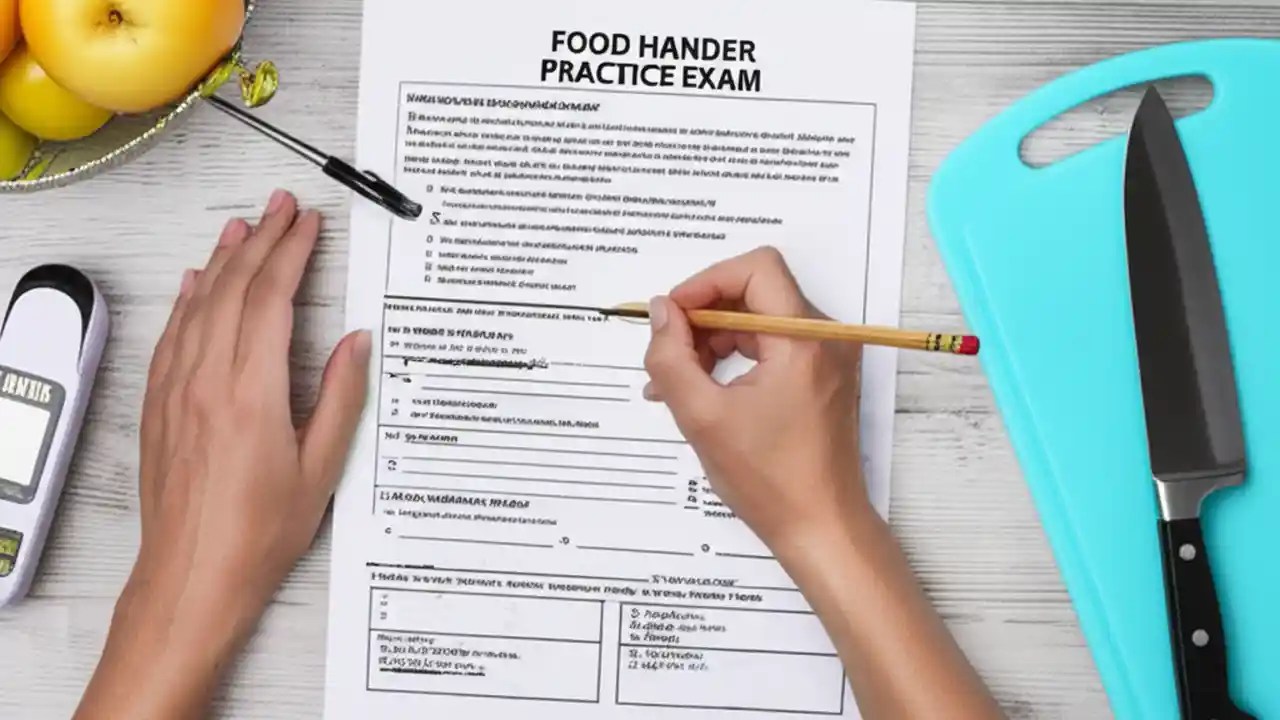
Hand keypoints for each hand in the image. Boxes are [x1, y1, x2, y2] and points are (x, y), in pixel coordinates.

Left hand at [76, 190, 370, 718]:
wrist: (193, 574)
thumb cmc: (259, 531)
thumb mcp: (321, 468)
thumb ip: (342, 397)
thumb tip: (358, 342)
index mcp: (252, 392)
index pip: (272, 300)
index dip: (292, 254)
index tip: (309, 225)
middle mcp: (207, 380)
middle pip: (233, 289)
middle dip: (261, 240)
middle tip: (281, 205)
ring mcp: (176, 390)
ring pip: (198, 304)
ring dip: (222, 259)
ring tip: (243, 226)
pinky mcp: (159, 405)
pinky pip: (172, 334)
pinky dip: (187, 299)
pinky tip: (195, 282)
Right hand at [642, 246, 868, 554]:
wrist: (822, 528)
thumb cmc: (770, 481)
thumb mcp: (702, 416)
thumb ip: (671, 357)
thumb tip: (662, 312)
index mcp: (803, 340)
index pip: (756, 268)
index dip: (706, 283)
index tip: (674, 317)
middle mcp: (824, 339)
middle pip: (755, 293)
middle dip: (704, 318)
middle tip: (668, 356)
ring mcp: (826, 359)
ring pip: (758, 321)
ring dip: (714, 342)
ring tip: (676, 383)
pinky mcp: (821, 378)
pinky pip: (770, 348)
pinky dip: (734, 360)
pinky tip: (701, 392)